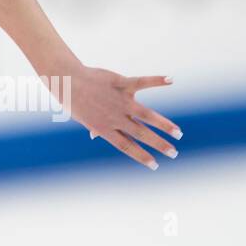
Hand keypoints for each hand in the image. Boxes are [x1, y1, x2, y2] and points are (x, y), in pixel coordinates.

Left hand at [64, 66, 180, 168]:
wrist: (67, 80)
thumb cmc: (73, 100)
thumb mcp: (82, 118)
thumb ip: (94, 127)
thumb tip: (94, 137)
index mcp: (105, 129)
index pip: (127, 146)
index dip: (141, 156)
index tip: (155, 165)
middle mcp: (115, 117)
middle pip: (141, 134)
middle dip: (159, 144)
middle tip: (174, 153)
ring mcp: (120, 100)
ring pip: (147, 115)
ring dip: (164, 124)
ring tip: (178, 132)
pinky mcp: (121, 83)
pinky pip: (142, 82)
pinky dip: (157, 80)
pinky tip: (171, 80)